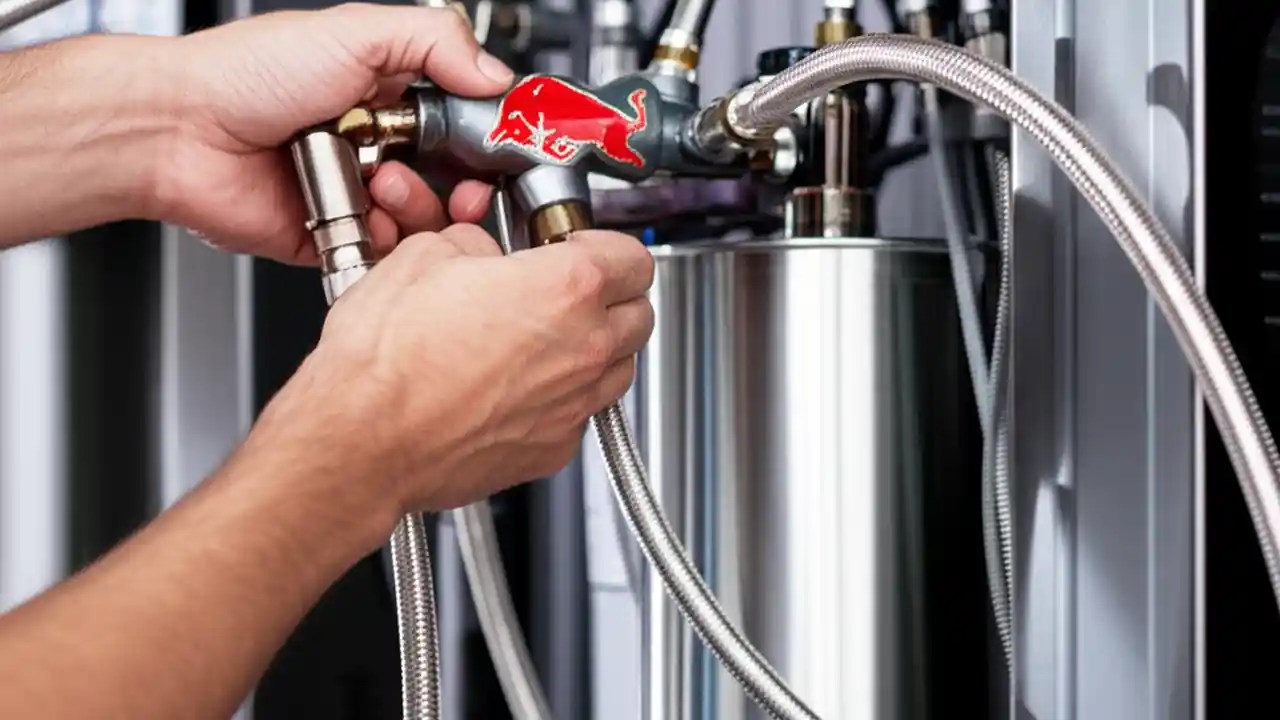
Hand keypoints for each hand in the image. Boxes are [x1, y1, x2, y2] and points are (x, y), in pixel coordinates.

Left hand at [157, 3, 512, 263]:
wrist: (180, 132)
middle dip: (466, 186)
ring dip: (418, 208)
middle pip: (454, 179)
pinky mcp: (336, 237)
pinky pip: (385, 254)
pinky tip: (368, 214)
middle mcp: (376, 143)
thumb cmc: (247, 75)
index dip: (487, 138)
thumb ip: (436, 42)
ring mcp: (357, 192)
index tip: (504, 147)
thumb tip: (497, 76)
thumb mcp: (355, 33)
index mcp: (386, 92)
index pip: (462, 120)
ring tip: (382, 184)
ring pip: (426, 221)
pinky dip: (387, 242)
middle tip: (463, 185)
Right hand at [254, 227, 655, 513]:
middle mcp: (583, 348)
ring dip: (596, 348)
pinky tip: (521, 386)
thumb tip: (483, 255)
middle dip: (611, 297)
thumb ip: (476, 247)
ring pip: (618, 367)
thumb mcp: (425, 256)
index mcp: (566, 288)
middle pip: (639, 314)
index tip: (576, 247)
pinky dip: (564, 398)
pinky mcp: (553, 448)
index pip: (632, 257)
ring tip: (548, 338)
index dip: (604, 245)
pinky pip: (582, 413)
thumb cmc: (386, 360)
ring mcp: (573, 405)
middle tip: (570, 290)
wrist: (362, 438)